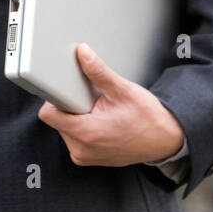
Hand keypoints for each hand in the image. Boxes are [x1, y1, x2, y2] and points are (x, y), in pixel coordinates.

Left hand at [37, 43, 185, 166]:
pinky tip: (101, 120)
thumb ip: (97, 71)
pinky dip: (83, 126)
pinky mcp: (88, 158)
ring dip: (77, 116)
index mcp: (86, 133)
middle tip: (92, 100)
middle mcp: (81, 149)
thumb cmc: (147, 118)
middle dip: (71, 105)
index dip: (55, 97)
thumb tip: (82, 53)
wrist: (164, 139)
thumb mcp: (122, 89)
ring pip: (65, 128)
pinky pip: (74, 137)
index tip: (66, 89)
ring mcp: (84, 156)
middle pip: (56, 119)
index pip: (48, 114)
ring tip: (99, 111)